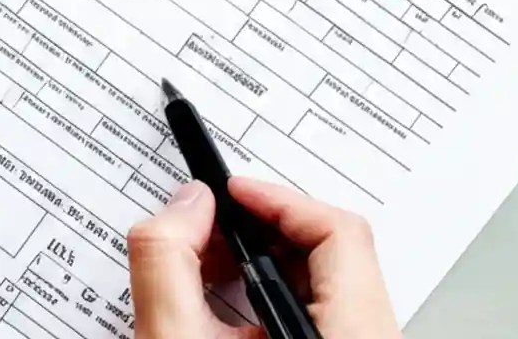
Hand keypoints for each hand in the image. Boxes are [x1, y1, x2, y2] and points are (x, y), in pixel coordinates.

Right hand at [127, 178, 400, 338]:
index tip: (229, 192)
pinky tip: (225, 308)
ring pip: (327, 282)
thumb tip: (184, 204)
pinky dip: (270, 294)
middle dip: (261, 229)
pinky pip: (321, 308)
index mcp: (350, 335)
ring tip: (208, 272)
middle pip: (334, 251)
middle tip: (208, 229)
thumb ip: (167, 262)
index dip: (278, 199)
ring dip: (262, 263)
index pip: (340, 233)